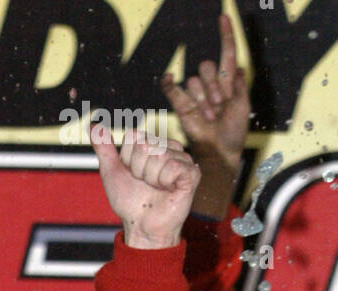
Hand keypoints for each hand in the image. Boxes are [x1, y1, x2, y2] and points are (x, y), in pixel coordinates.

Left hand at [92, 124, 199, 249]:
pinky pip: (173, 167)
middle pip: (145, 144)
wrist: (142, 226)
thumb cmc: (130, 202)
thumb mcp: (111, 172)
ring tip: (156, 188)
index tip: (132, 175)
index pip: (134, 136)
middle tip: (145, 184)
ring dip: (151, 178)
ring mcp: (182, 159)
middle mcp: (168, 148)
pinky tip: (168, 190)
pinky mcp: (192, 172)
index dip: (127, 160)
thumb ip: (104, 148)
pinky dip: (164, 182)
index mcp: (152, 144)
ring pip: (159, 155)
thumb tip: (93, 126)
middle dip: (138, 169)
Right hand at [162, 13, 248, 217]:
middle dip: (215, 87)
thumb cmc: (234, 132)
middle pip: (210, 67)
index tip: (224, 17)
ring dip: (204, 100)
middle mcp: (213, 85)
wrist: (218, 152)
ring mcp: (197, 95)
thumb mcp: (244, 105)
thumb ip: (240, 84)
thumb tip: (237, 66)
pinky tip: (167, 78)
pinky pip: (174, 89)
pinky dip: (170, 83)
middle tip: (219, 107)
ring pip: (196, 81)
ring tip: (209, 117)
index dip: (226, 35)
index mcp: (230, 81)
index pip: (228, 52)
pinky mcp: (182, 106)